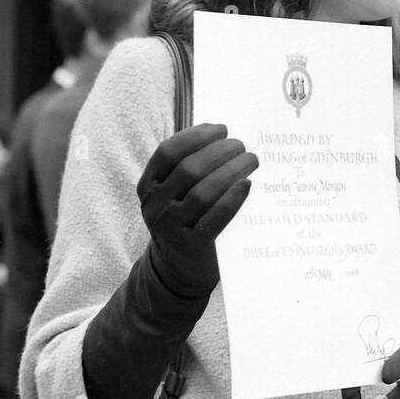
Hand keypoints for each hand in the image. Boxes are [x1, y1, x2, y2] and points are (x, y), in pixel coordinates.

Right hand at [136, 123, 257, 298]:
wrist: (177, 270)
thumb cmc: (184, 219)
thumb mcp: (176, 193)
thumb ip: (190, 166)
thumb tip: (223, 135)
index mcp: (148, 186)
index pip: (168, 152)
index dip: (196, 136)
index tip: (221, 129)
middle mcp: (155, 206)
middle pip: (189, 169)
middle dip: (219, 152)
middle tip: (242, 145)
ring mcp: (170, 228)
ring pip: (203, 192)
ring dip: (231, 171)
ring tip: (251, 160)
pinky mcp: (190, 246)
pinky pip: (214, 218)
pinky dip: (232, 199)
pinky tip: (247, 185)